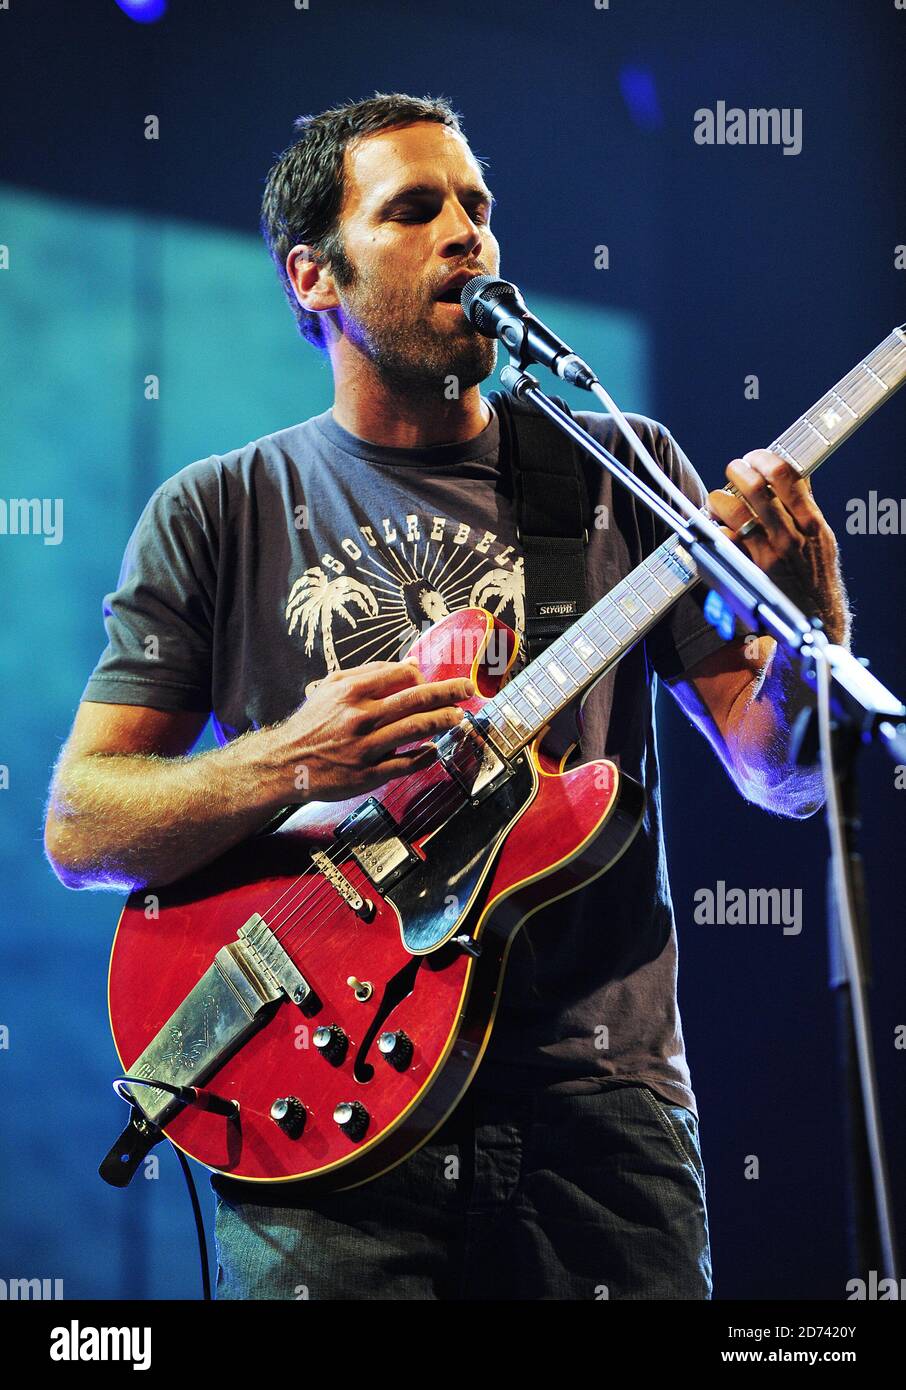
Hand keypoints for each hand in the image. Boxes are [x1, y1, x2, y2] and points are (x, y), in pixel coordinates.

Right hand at [263, 659, 474, 803]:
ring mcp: (367, 747)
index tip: (431, 680)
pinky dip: (425, 754)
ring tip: (458, 716)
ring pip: (416, 729)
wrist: (287, 763)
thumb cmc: (313, 723)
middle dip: (448, 691)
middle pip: (416, 699)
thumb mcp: (331, 687)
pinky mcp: (369, 774)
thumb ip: (367, 673)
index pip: (401, 675)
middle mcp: (361, 717)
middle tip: (468, 688)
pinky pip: (406, 763)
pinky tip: (435, 748)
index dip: (422, 675)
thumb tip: (408, 666)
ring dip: (443, 720)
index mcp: (352, 692)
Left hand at [707, 449, 850, 645]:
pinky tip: (715, 529)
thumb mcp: (822, 538)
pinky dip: (714, 530)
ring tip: (718, 500)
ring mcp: (768, 554)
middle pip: (756, 487)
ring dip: (719, 499)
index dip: (764, 458)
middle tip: (733, 470)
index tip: (755, 458)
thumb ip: (806, 508)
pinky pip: (723, 541)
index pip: (785, 475)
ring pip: (734, 511)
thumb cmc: (816, 577)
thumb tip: (791, 476)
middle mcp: (790, 536)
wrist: (815, 618)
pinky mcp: (750, 572)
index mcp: (810, 522)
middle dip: (737, 472)